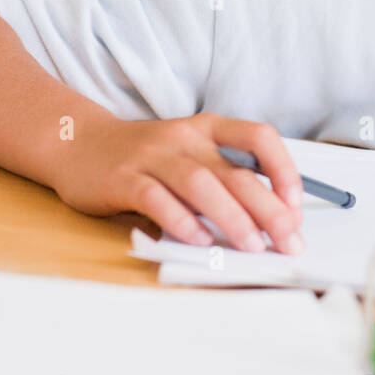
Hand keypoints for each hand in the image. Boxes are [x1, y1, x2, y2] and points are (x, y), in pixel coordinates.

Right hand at [52, 112, 305, 253]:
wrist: (77, 143)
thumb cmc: (148, 157)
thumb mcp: (192, 154)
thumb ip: (225, 178)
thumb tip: (273, 219)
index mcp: (209, 128)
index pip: (259, 137)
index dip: (284, 169)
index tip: (297, 206)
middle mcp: (185, 138)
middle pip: (236, 173)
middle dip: (269, 210)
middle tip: (288, 241)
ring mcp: (152, 157)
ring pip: (201, 184)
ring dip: (232, 217)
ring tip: (252, 246)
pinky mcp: (123, 179)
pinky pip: (156, 199)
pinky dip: (182, 221)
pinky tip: (200, 241)